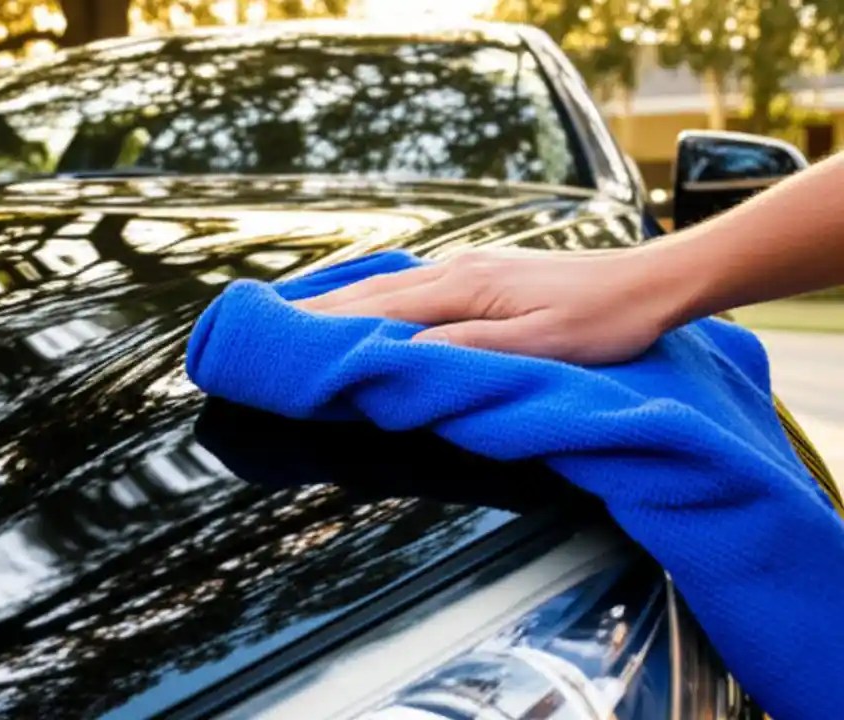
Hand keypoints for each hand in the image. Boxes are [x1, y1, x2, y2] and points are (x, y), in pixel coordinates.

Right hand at [294, 248, 687, 364]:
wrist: (650, 283)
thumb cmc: (604, 322)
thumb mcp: (544, 346)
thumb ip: (473, 348)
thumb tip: (407, 352)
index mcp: (465, 288)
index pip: (378, 310)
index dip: (326, 325)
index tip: (281, 336)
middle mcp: (458, 270)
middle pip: (371, 293)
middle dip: (317, 310)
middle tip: (268, 326)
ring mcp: (469, 267)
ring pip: (387, 285)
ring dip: (340, 301)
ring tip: (296, 312)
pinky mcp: (483, 274)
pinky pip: (410, 284)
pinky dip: (374, 295)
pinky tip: (364, 300)